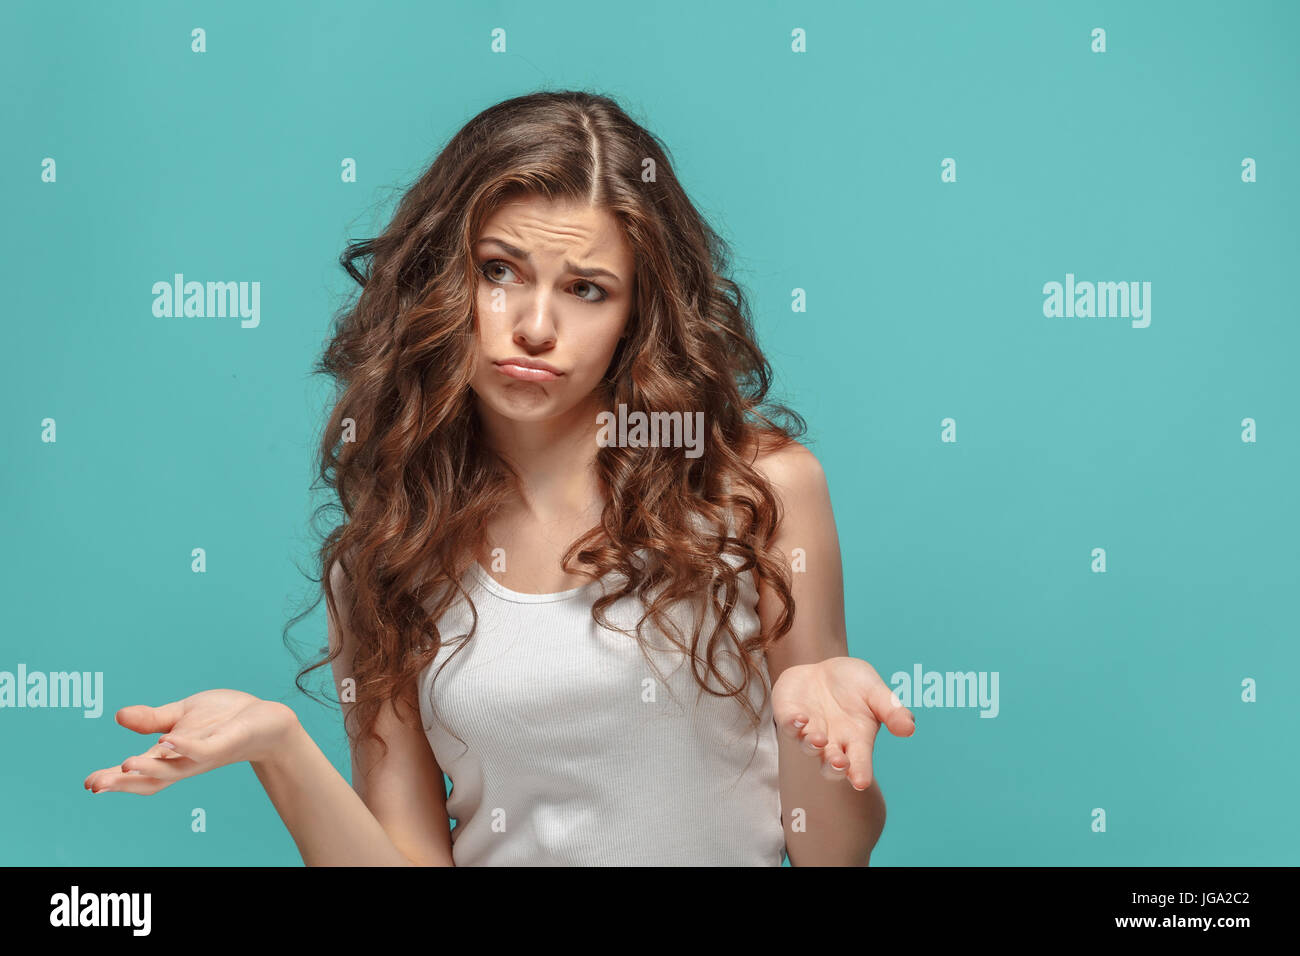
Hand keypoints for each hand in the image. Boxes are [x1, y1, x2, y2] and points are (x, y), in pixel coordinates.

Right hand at [82, 689, 297, 794]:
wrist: (266, 720)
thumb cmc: (224, 719)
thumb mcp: (182, 714)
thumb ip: (152, 719)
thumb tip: (118, 716)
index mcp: (171, 756)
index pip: (138, 773)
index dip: (114, 780)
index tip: (88, 784)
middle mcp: (184, 761)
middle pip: (150, 779)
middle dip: (122, 783)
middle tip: (95, 785)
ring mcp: (204, 756)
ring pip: (173, 769)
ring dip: (148, 768)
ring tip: (124, 764)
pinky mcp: (224, 745)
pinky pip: (202, 750)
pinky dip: (184, 747)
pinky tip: (167, 740)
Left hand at [771, 657, 914, 790]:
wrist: (824, 669)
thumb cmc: (855, 685)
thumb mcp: (876, 692)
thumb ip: (892, 710)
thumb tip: (910, 728)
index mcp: (857, 739)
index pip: (860, 762)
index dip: (860, 773)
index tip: (861, 782)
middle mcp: (832, 741)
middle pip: (831, 765)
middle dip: (834, 767)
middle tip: (839, 763)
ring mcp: (809, 730)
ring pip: (808, 747)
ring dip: (813, 745)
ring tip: (820, 739)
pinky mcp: (788, 715)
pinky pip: (788, 724)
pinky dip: (792, 723)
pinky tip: (800, 718)